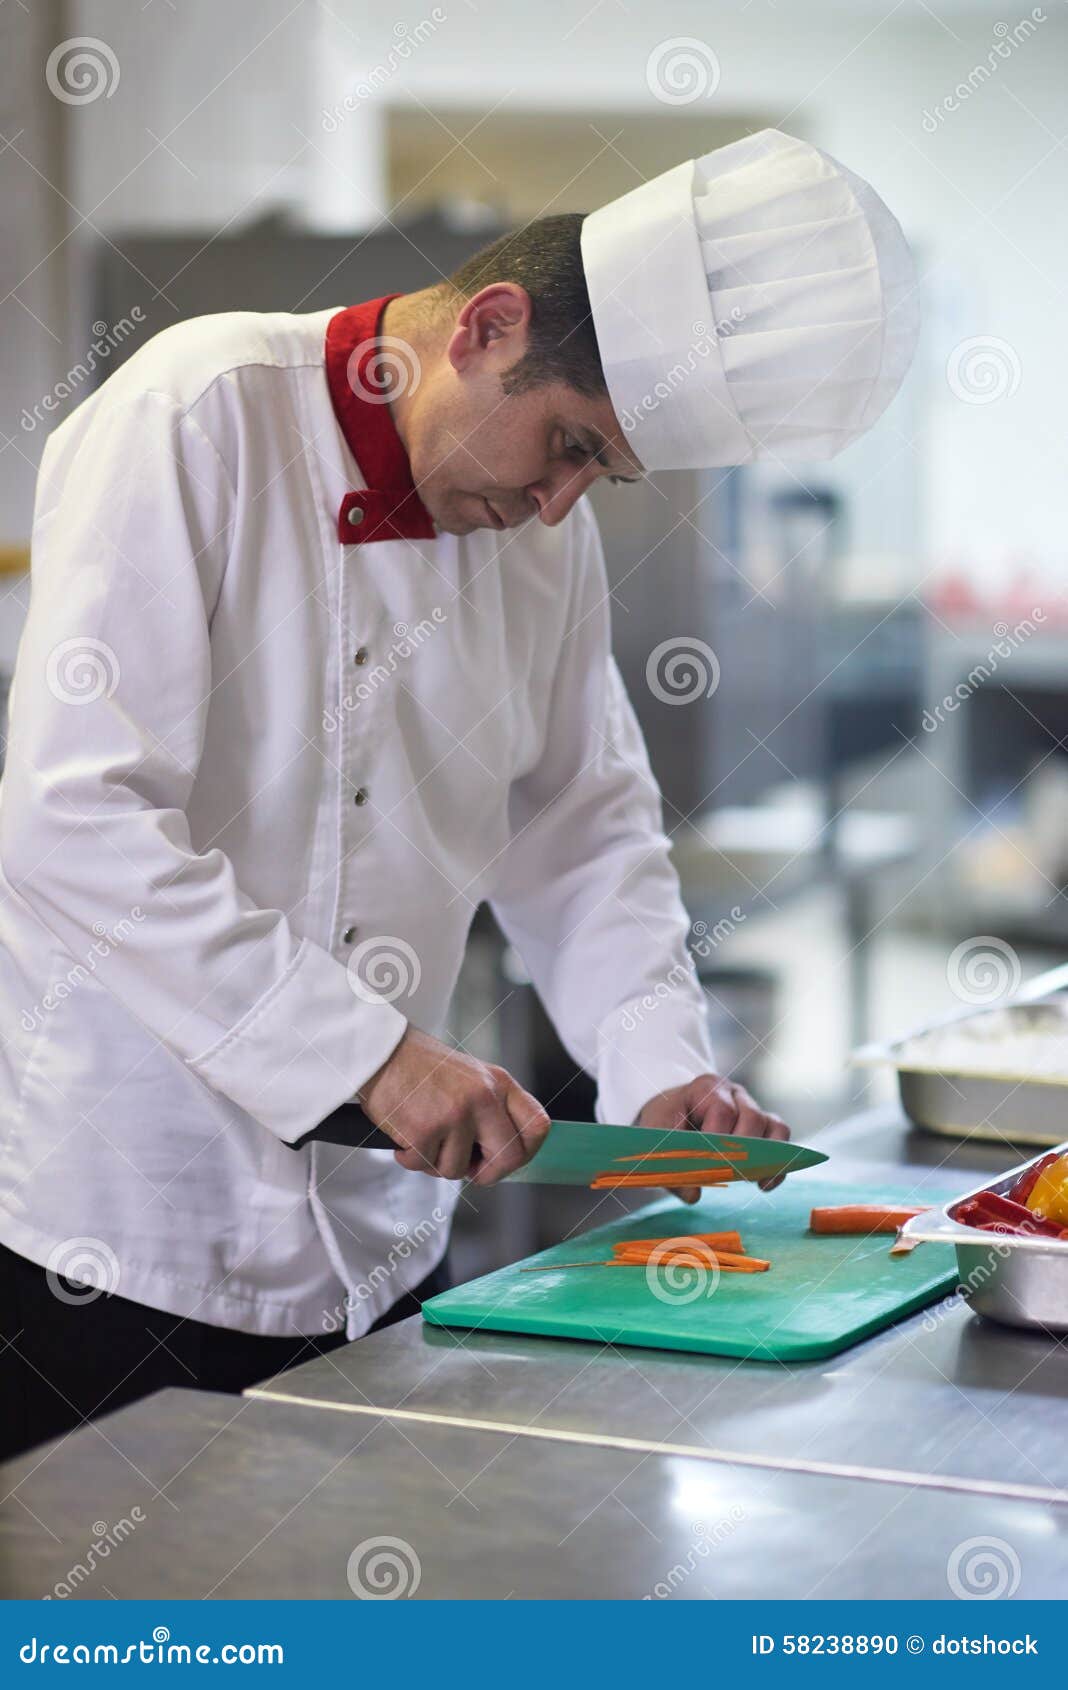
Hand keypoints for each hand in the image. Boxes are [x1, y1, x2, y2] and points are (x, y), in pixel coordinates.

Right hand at [358, 1026, 549, 1185]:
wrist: (380, 1050)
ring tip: (423, 1136)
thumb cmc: (421, 1066)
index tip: (505, 1159)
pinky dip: (409, 1158)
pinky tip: (404, 1136)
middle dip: (486, 1173)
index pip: (538, 1126)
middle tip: (468, 1168)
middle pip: (509, 1159)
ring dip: (436, 1162)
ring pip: (457, 1169)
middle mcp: (483, 1097)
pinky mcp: (426, 1129)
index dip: (526, 1152)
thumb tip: (501, 1155)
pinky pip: (423, 1165)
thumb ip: (490, 1108)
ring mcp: (456, 1114)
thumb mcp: (470, 1076)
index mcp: (499, 1083)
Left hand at [637, 1074, 789, 1201]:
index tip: (710, 1163)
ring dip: (763, 1157)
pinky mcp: (761, 1125)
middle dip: (742, 1149)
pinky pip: (780, 1138)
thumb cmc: (664, 1123)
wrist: (671, 1113)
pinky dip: (777, 1162)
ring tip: (749, 1180)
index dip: (719, 1139)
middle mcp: (733, 1093)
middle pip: (752, 1116)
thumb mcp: (656, 1138)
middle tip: (729, 1173)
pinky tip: (764, 1184)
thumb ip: (669, 1164)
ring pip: (772, 1126)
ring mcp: (751, 1107)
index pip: (722, 1110)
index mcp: (705, 1088)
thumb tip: (694, 1194)